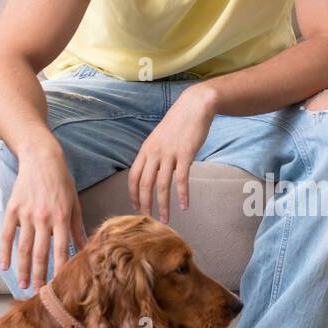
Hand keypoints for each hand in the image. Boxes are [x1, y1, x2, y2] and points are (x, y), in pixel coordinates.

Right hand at [0, 146, 87, 290]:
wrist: (41, 158)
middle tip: (39, 293)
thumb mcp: (75, 203)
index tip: (60, 284)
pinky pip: (6, 234)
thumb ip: (78, 227)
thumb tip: (86, 248)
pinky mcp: (13, 209)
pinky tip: (4, 266)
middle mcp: (43, 217)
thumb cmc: (62, 181)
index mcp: (61, 217)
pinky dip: (4, 251)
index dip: (60, 268)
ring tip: (23, 285)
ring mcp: (26, 214)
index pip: (62, 248)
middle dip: (40, 275)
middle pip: (41, 253)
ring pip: (23, 247)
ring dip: (23, 269)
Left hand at [128, 83, 215, 223]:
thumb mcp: (159, 138)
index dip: (133, 194)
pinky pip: (182, 179)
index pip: (133, 176)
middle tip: (149, 219)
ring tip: (166, 219)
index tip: (135, 207)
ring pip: (162, 185)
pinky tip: (185, 206)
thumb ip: (154, 155)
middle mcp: (154, 153)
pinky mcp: (185, 155)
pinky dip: (182, 195)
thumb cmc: (178, 124)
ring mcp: (169, 154)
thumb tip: (154, 173)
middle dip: (145, 205)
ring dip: (164, 205)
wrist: (194, 107)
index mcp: (146, 150)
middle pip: (145, 184)